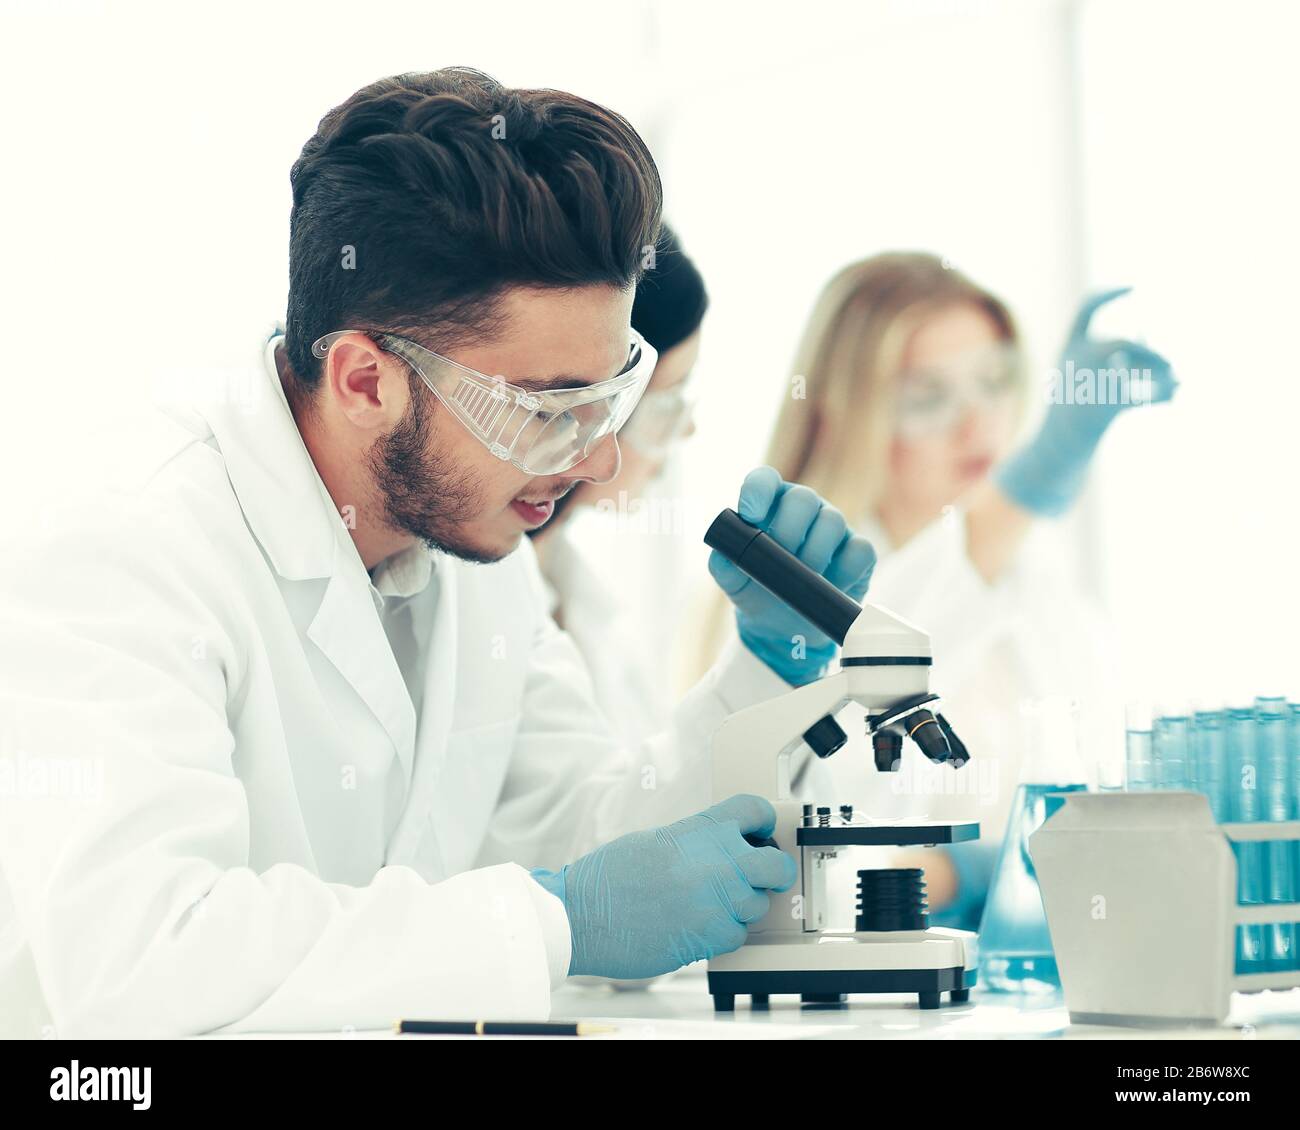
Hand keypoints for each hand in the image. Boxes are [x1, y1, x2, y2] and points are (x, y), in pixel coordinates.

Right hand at [531, 795, 796, 979]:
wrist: (583, 914)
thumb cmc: (610, 878)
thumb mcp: (658, 841)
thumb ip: (697, 843)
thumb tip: (722, 852)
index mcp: (702, 829)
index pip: (756, 810)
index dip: (764, 824)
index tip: (762, 834)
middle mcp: (718, 860)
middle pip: (778, 866)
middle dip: (775, 874)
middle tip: (765, 879)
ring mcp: (719, 899)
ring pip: (757, 906)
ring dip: (741, 909)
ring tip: (708, 907)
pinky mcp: (713, 935)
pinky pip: (738, 935)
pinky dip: (723, 935)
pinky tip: (697, 927)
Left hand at [709, 466, 875, 684]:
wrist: (784, 627)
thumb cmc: (757, 590)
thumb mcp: (734, 582)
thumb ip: (724, 566)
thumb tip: (722, 555)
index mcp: (768, 505)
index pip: (764, 481)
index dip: (758, 492)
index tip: (750, 516)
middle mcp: (803, 509)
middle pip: (803, 498)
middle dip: (788, 529)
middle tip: (780, 559)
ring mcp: (833, 527)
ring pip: (832, 521)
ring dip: (815, 553)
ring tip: (803, 577)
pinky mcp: (858, 552)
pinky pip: (859, 550)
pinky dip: (844, 571)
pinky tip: (830, 586)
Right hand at [995, 288, 1177, 515]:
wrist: (1057, 447)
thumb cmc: (1074, 409)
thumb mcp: (1089, 377)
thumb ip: (1119, 355)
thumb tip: (1152, 339)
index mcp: (1070, 349)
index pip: (1087, 309)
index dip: (1110, 295)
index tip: (1135, 287)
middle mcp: (1077, 362)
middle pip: (1122, 343)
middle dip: (1151, 350)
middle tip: (1170, 362)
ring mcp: (1090, 384)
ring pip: (1136, 368)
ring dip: (1162, 374)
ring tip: (1178, 381)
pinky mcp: (1105, 407)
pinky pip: (1143, 395)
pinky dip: (1162, 395)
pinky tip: (1175, 395)